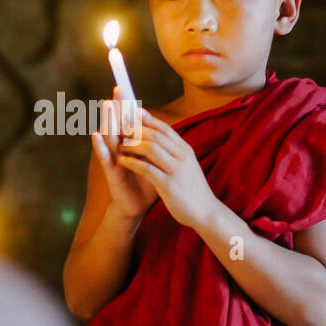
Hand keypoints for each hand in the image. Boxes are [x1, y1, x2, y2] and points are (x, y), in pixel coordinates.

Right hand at [91, 87, 159, 220]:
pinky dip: (100, 147)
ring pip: (111, 136)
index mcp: (132, 145)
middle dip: (118, 107)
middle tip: (117, 89)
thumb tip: (163, 128)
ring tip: (107, 105)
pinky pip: (105, 157)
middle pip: (118, 124)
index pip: (129, 121)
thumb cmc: (147, 184)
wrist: (138, 208)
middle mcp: (121, 149)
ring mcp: (114, 159)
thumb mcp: (154, 161)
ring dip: (108, 121)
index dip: (127, 105)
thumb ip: (154, 146)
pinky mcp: (111, 172)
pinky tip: (96, 135)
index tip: (126, 87)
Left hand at [114, 107, 218, 229]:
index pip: (165, 129)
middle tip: (121, 129)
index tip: (134, 112)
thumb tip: (161, 139)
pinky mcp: (169, 184)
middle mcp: (182, 156)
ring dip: (132, 145)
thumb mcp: (187, 166)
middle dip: (136, 130)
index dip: (148, 120)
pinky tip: (122, 161)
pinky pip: (146, 168)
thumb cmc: (193, 189)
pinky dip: (132, 162)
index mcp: (185, 150)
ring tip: (120, 145)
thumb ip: (175, 152)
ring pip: (150, 148)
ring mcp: (176, 170)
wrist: (205, 212)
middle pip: (155, 135)